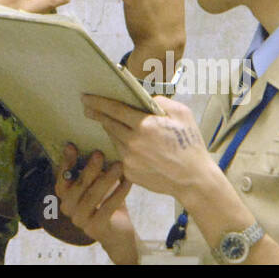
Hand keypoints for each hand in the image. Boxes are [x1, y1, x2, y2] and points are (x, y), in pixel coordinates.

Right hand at [55, 144, 136, 263]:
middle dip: (89, 168)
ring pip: (93, 196)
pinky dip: (119, 193)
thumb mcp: (96, 184)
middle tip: (99, 153)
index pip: (62, 177)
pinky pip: (108, 207)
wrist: (117, 233)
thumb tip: (96, 145)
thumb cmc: (105, 201)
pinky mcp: (96, 228)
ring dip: (107, 178)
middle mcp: (67, 208)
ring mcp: (80, 220)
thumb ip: (91, 170)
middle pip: (78, 186)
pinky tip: (128, 182)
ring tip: (119, 165)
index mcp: (64, 195)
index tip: (71, 145)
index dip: (66, 162)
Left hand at [81, 95, 214, 197]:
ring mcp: (129, 159)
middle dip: (97, 115)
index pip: (114, 109)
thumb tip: (145, 99)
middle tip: (88, 109)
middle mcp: (132, 142)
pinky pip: (121, 155)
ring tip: (113, 125)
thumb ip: (161, 101)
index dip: (98, 102)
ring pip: (114, 139)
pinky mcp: (129, 172)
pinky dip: (123, 148)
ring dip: (112, 131)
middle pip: (109, 124)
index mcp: (144, 125)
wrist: (193, 180)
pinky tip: (131, 146)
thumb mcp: (182, 114)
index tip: (85, 97)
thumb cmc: (190, 145)